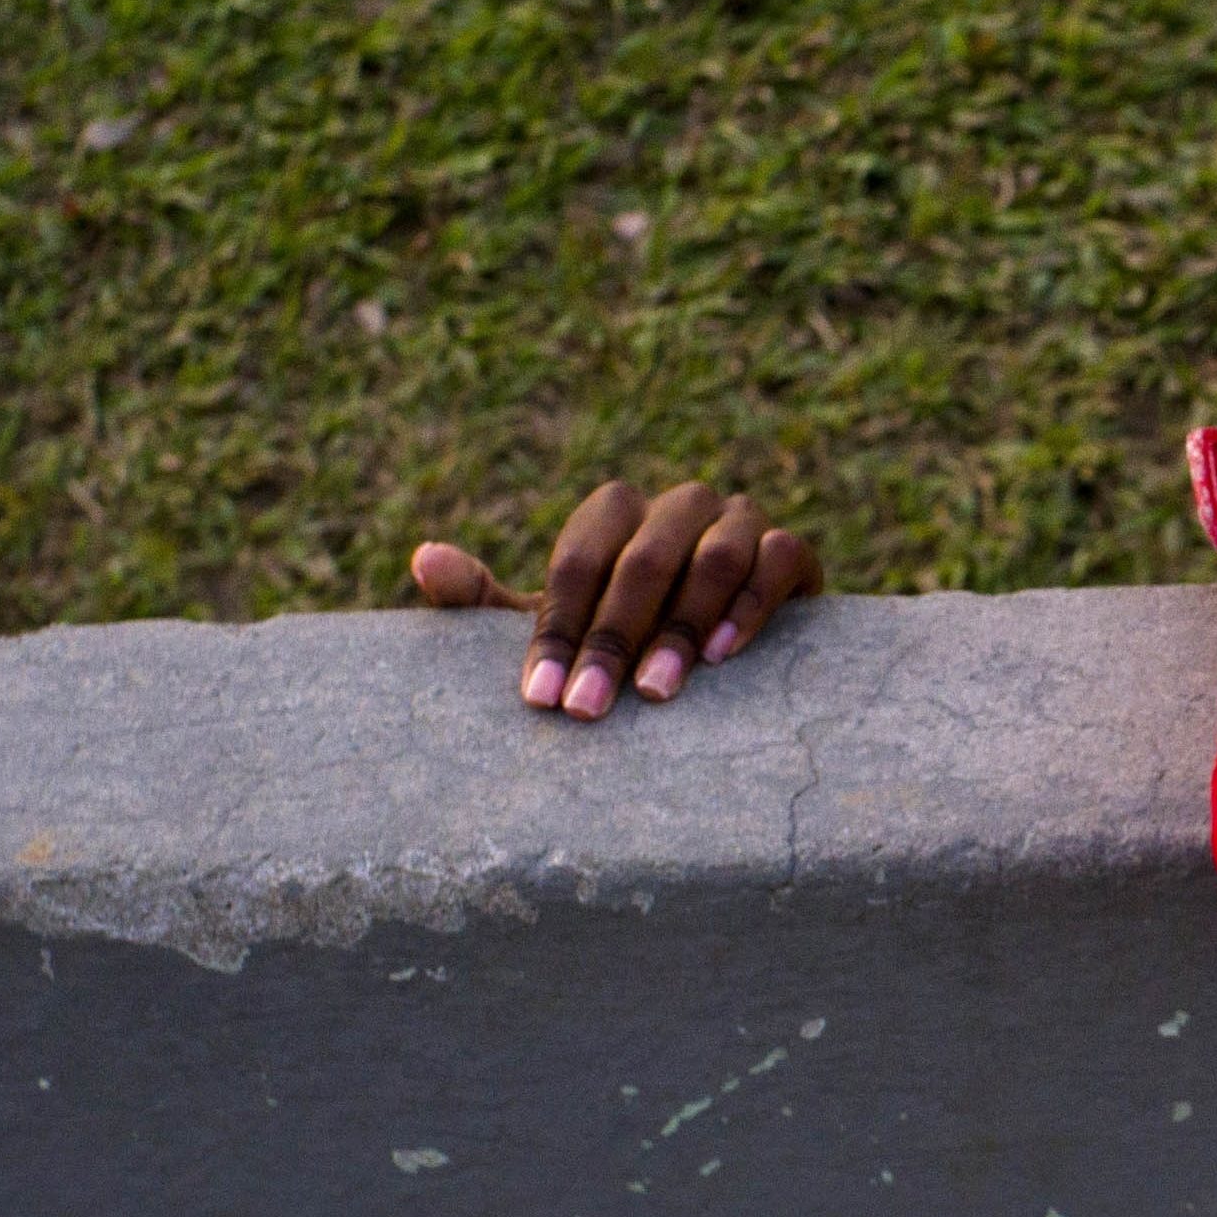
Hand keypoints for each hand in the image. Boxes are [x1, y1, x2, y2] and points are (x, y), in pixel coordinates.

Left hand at [411, 480, 819, 718]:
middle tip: (590, 710)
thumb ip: (486, 601)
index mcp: (616, 513)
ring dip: (683, 625)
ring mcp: (740, 520)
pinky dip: (751, 603)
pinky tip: (723, 655)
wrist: (730, 648)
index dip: (558, 628)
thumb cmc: (626, 635)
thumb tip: (424, 559)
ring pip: (714, 554)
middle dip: (613, 638)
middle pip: (644, 557)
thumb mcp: (555, 624)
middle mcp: (678, 505)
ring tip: (658, 691)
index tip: (543, 699)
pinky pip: (779, 559)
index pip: (580, 559)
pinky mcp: (792, 551)